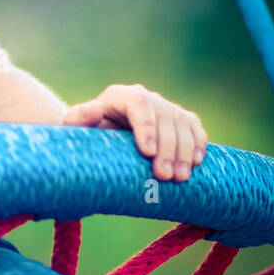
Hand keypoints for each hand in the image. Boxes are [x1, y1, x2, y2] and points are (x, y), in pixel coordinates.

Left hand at [60, 83, 206, 182]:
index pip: (139, 103)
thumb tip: (95, 108)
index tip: (147, 153)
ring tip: (180, 178)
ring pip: (183, 124)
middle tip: (164, 176)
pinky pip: (194, 128)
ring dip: (185, 152)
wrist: (98, 143)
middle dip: (167, 148)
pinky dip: (198, 145)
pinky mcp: (179, 120)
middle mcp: (145, 98)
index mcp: (120, 96)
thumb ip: (78, 118)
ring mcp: (164, 108)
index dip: (147, 126)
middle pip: (165, 116)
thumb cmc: (84, 137)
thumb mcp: (75, 128)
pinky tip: (196, 164)